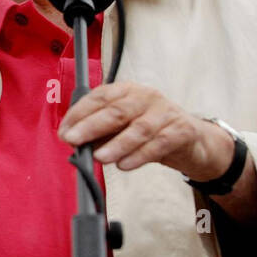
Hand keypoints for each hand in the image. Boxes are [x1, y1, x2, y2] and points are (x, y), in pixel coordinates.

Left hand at [57, 82, 231, 180]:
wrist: (192, 140)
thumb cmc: (148, 131)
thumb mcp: (121, 128)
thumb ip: (98, 133)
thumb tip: (73, 142)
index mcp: (126, 91)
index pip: (99, 97)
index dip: (79, 114)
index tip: (64, 132)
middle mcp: (146, 96)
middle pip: (117, 110)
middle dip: (91, 126)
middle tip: (73, 140)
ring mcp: (165, 112)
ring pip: (138, 128)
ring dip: (116, 145)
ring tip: (99, 158)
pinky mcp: (181, 130)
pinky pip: (159, 143)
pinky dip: (140, 155)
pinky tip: (125, 165)